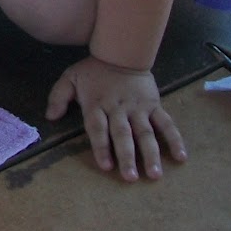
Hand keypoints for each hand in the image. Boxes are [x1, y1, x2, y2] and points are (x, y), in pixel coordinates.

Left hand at [45, 55, 186, 180]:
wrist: (121, 52)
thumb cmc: (94, 71)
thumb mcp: (70, 78)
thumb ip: (58, 97)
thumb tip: (50, 117)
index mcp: (97, 104)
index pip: (98, 128)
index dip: (101, 147)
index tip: (106, 166)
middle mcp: (118, 109)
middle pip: (123, 134)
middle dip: (126, 157)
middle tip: (130, 177)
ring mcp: (138, 108)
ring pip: (145, 133)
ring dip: (151, 154)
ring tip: (155, 174)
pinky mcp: (154, 105)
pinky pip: (166, 124)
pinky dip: (174, 139)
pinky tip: (181, 156)